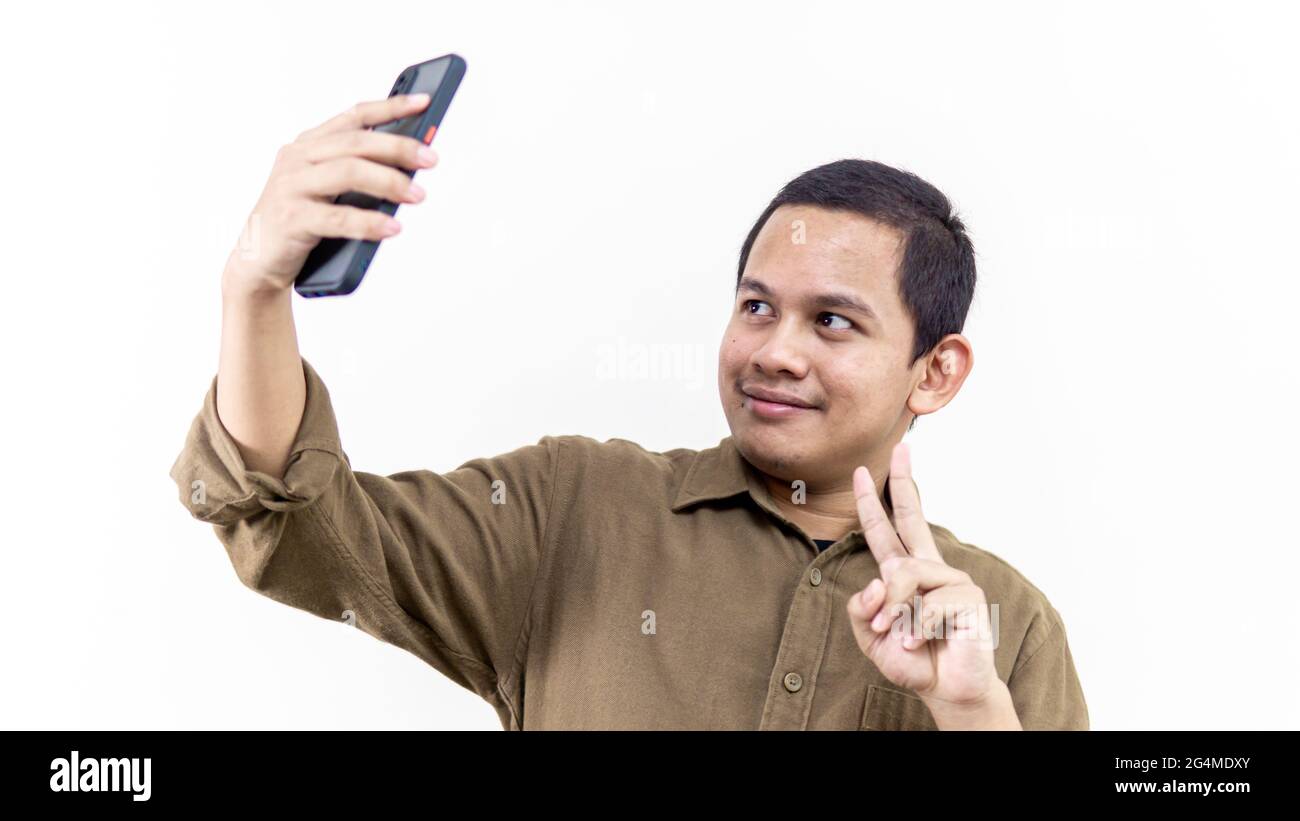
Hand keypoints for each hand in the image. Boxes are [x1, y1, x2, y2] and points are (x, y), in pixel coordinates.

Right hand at [222, 92, 438, 296]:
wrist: (258, 260)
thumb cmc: (301, 221)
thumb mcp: (328, 190)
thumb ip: (357, 172)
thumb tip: (410, 167)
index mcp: (309, 145)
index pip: (354, 117)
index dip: (390, 107)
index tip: (425, 101)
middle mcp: (297, 159)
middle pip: (355, 143)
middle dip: (398, 148)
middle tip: (431, 159)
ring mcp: (291, 187)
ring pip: (348, 173)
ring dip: (389, 182)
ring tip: (417, 195)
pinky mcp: (291, 219)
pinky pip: (338, 217)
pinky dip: (369, 222)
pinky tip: (392, 227)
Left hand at [845, 443, 1012, 725]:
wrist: (947, 691)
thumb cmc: (914, 662)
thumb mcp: (872, 637)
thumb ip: (861, 610)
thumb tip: (875, 581)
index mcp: (905, 575)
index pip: (886, 532)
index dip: (872, 503)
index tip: (863, 472)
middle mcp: (929, 570)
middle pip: (912, 517)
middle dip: (903, 482)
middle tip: (900, 449)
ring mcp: (951, 581)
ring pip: (904, 576)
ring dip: (893, 612)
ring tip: (898, 637)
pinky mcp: (968, 598)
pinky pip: (927, 605)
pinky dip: (915, 629)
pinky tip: (920, 642)